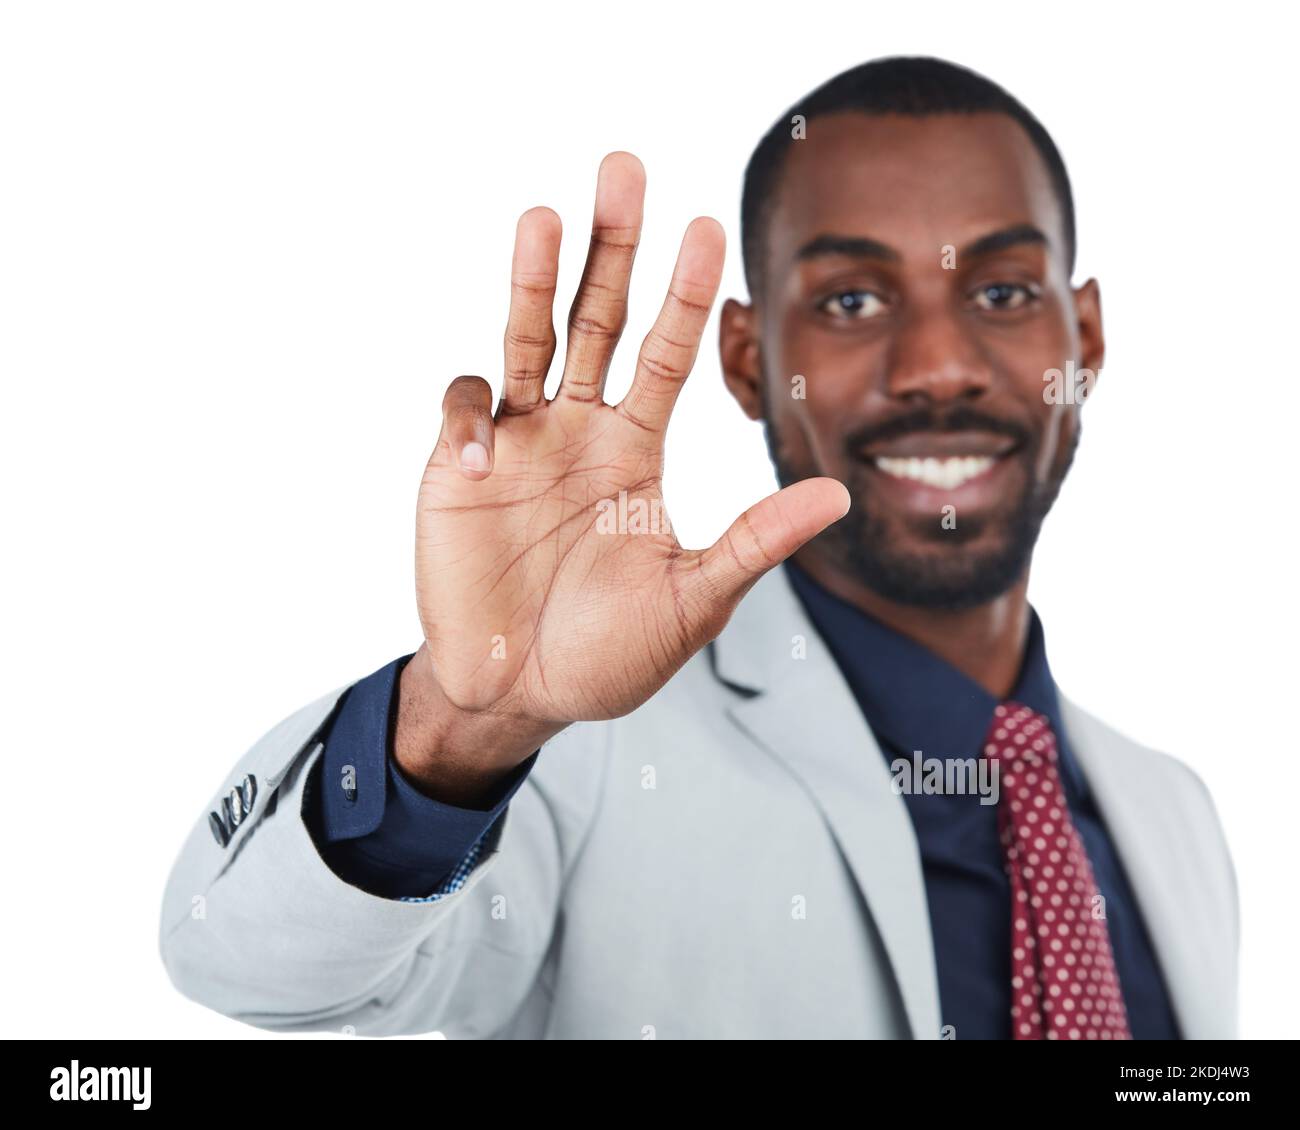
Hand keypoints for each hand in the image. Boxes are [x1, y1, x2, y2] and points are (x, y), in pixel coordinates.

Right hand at [401, 152, 848, 788]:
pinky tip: (489, 448)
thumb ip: (754, 544)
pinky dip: (475, 411)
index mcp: (634, 448)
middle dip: (611, 248)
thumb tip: (840, 497)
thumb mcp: (692, 598)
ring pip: (526, 339)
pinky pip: (466, 409)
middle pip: (597, 319)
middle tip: (624, 168)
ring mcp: (518, 441)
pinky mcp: (461, 465)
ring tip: (545, 215)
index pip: (665, 354)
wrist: (519, 691)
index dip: (684, 294)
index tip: (708, 228)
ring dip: (532, 279)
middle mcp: (579, 428)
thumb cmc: (608, 653)